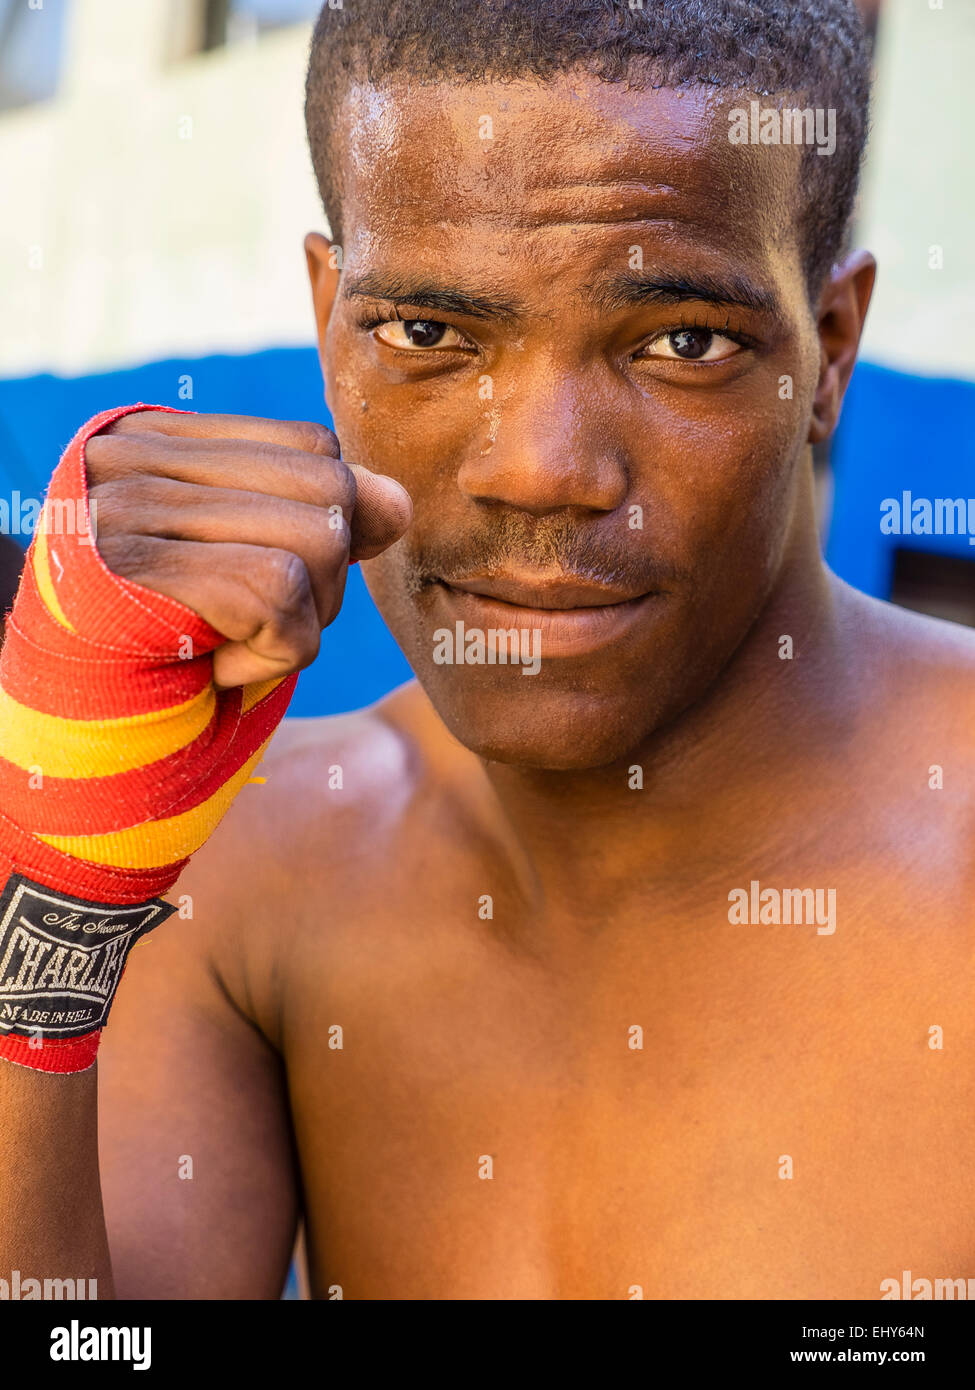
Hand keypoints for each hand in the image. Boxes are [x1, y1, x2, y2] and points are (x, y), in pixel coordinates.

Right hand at [85, 411, 411, 687]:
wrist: (82, 757)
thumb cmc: (170, 670)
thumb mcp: (255, 583)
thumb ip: (317, 523)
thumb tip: (397, 499)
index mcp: (155, 443)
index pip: (315, 449)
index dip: (324, 534)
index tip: (251, 590)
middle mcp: (131, 457)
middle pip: (330, 490)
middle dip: (322, 586)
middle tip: (247, 630)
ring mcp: (124, 507)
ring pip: (318, 540)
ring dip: (295, 628)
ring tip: (222, 650)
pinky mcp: (132, 568)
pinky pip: (281, 596)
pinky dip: (269, 659)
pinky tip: (210, 672)